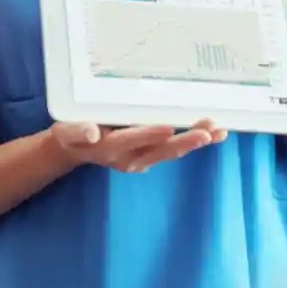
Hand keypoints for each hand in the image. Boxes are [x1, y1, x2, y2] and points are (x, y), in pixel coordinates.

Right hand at [51, 120, 226, 173]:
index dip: (150, 133)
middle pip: (161, 150)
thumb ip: (77, 131)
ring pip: (172, 152)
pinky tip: (215, 134)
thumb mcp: (67, 132)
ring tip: (219, 132)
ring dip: (196, 142)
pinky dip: (195, 142)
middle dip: (185, 141)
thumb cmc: (72, 135)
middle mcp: (130, 158)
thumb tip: (91, 131)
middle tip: (208, 131)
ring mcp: (143, 159)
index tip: (169, 127)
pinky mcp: (151, 156)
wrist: (74, 150)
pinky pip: (175, 150)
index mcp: (111, 148)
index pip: (133, 139)